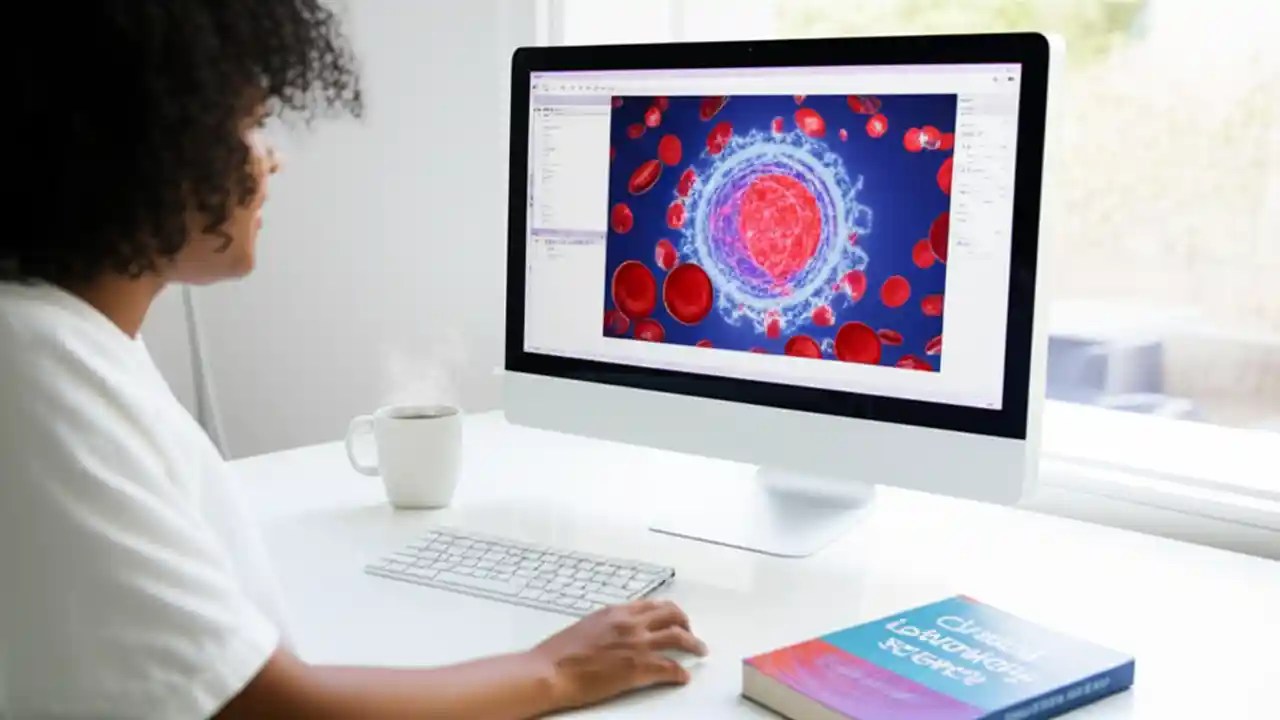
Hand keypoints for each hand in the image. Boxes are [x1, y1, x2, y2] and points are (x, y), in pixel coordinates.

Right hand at [529, 599, 707, 710]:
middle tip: (691, 633)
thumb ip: (608, 624)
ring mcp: (637, 644)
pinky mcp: (639, 668)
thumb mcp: (586, 626)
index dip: (668, 611)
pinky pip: (670, 668)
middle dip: (686, 623)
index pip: (652, 605)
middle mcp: (630, 623)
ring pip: (678, 637)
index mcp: (616, 612)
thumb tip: (617, 630)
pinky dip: (680, 673)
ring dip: (693, 644)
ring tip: (700, 650)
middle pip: (671, 615)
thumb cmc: (559, 653)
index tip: (674, 618)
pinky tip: (683, 677)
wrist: (550, 671)